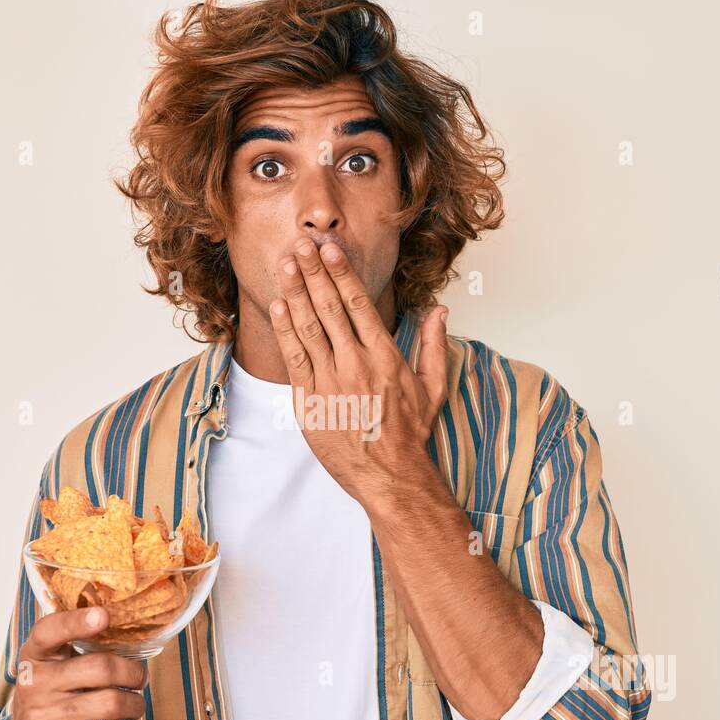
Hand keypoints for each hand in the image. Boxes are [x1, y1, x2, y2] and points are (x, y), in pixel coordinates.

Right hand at [0, 606, 147, 719]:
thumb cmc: (49, 705)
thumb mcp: (51, 673)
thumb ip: (77, 652)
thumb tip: (129, 634)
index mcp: (34, 658)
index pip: (48, 631)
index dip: (76, 621)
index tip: (103, 615)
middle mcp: (34, 685)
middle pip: (100, 667)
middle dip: (132, 673)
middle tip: (139, 679)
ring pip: (110, 703)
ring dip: (135, 704)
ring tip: (135, 706)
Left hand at [269, 236, 449, 506]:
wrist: (391, 476)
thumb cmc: (410, 434)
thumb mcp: (432, 387)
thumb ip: (435, 344)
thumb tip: (440, 310)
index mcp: (385, 355)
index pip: (358, 303)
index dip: (341, 272)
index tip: (329, 248)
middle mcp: (355, 363)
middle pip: (329, 307)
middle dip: (312, 272)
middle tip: (299, 244)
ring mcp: (330, 383)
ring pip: (308, 328)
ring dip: (294, 293)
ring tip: (284, 265)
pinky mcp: (310, 403)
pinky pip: (294, 359)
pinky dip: (285, 331)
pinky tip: (278, 307)